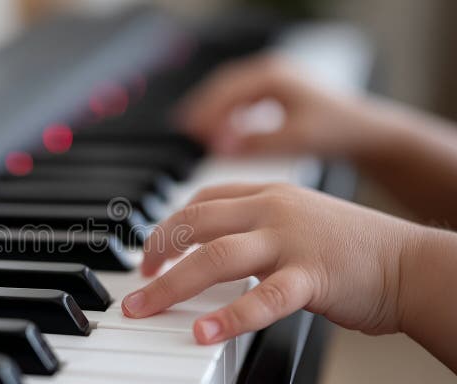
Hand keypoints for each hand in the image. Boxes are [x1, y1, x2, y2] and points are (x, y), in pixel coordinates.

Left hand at [121, 183, 421, 343]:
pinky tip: (202, 334)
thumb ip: (255, 226)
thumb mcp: (297, 220)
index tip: (149, 255)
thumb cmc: (352, 247)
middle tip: (138, 285)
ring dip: (171, 285)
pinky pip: (263, 298)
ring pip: (215, 257)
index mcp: (269, 193)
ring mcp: (291, 240)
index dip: (167, 226)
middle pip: (195, 224)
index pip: (202, 200)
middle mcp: (274, 209)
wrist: (410, 262)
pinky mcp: (312, 277)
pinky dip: (228, 317)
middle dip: (156, 253)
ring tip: (145, 310)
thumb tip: (209, 248)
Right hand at [176, 55, 387, 157]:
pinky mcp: (274, 92)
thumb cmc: (337, 132)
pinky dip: (225, 114)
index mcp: (274, 76)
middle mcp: (271, 71)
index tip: (191, 135)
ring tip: (193, 134)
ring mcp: (273, 79)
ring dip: (211, 112)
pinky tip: (218, 132)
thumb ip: (255, 144)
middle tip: (182, 134)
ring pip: (229, 92)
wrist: (366, 132)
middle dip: (201, 110)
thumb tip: (219, 147)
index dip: (205, 114)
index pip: (226, 90)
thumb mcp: (294, 141)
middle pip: (222, 87)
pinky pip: (240, 99)